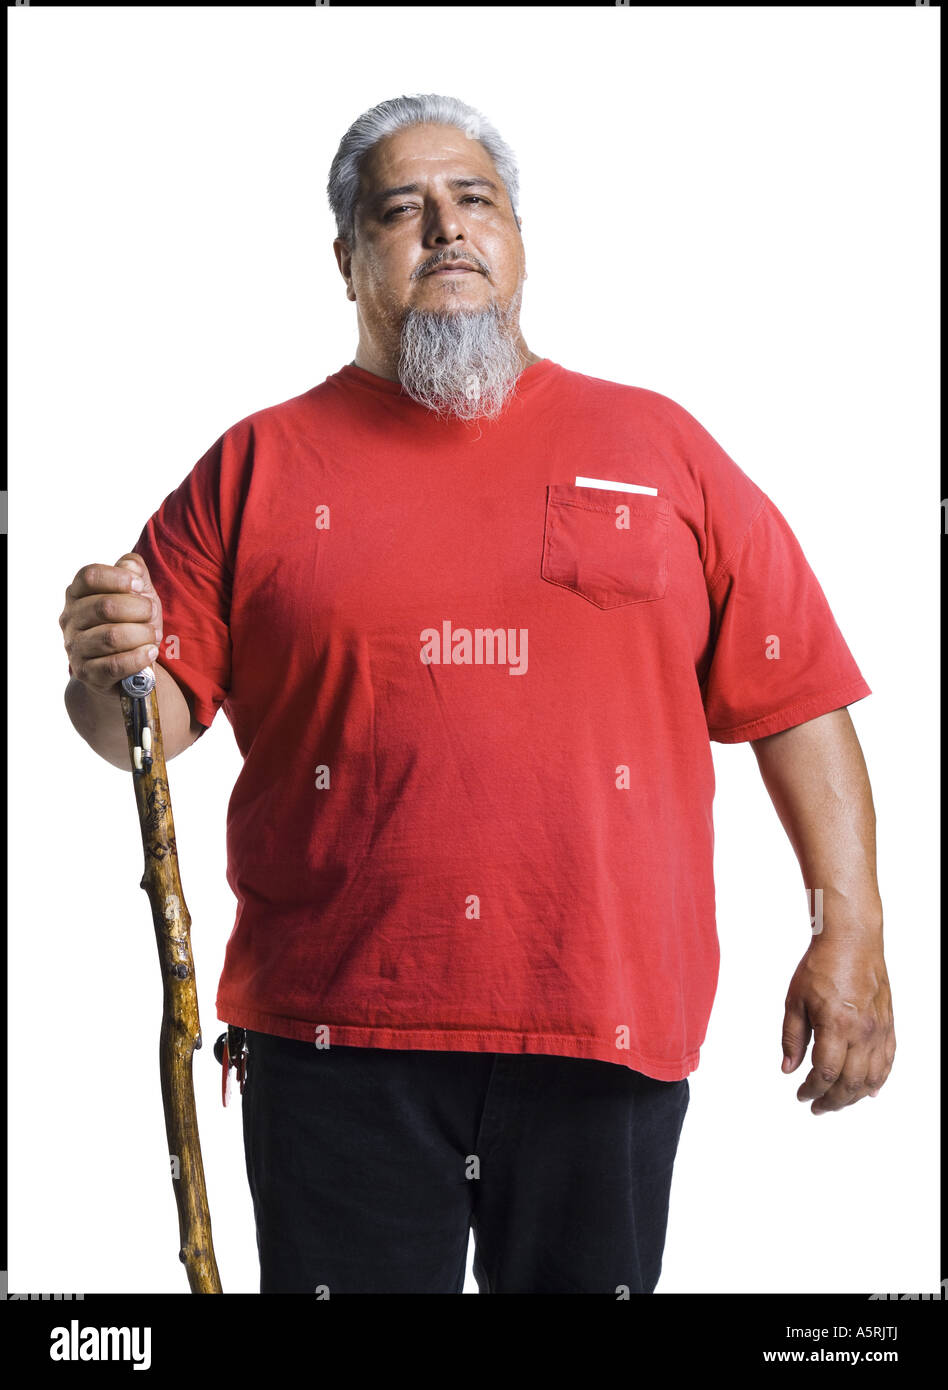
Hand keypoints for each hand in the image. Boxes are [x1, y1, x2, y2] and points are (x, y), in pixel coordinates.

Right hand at [60, 553, 162, 693]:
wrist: (124, 668)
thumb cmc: (131, 623)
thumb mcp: (138, 594)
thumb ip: (135, 573)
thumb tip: (130, 565)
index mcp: (77, 594)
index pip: (90, 576)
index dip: (118, 578)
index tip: (139, 586)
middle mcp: (70, 619)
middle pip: (104, 606)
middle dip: (138, 609)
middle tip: (152, 613)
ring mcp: (75, 647)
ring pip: (111, 636)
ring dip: (142, 634)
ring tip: (154, 635)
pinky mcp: (87, 673)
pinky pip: (115, 664)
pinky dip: (139, 657)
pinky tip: (151, 652)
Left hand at [781, 932, 894, 1113]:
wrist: (852, 941)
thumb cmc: (821, 966)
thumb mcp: (795, 1001)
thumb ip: (792, 1038)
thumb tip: (788, 1069)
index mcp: (836, 1026)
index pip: (825, 1074)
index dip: (812, 1090)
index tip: (801, 1095)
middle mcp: (862, 1033)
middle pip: (850, 1083)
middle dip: (832, 1101)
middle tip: (817, 1107)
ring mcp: (879, 1030)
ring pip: (872, 1078)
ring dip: (854, 1096)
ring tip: (837, 1102)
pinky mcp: (889, 1025)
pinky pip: (888, 1061)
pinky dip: (879, 1080)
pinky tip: (869, 1091)